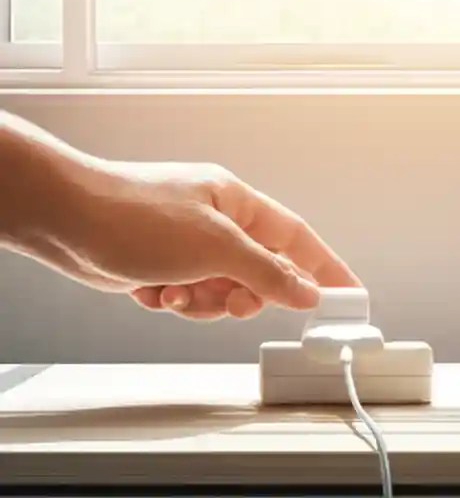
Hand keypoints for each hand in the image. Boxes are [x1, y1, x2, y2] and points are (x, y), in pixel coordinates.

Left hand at [48, 160, 359, 320]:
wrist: (63, 218)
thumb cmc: (132, 213)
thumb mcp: (216, 246)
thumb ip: (268, 272)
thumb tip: (306, 292)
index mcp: (240, 203)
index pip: (299, 239)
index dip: (328, 269)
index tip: (350, 296)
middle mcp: (218, 221)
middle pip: (261, 273)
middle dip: (246, 295)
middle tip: (235, 301)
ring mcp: (189, 245)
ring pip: (223, 291)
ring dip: (204, 302)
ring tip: (178, 292)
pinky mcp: (161, 265)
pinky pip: (190, 297)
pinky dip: (176, 301)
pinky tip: (154, 291)